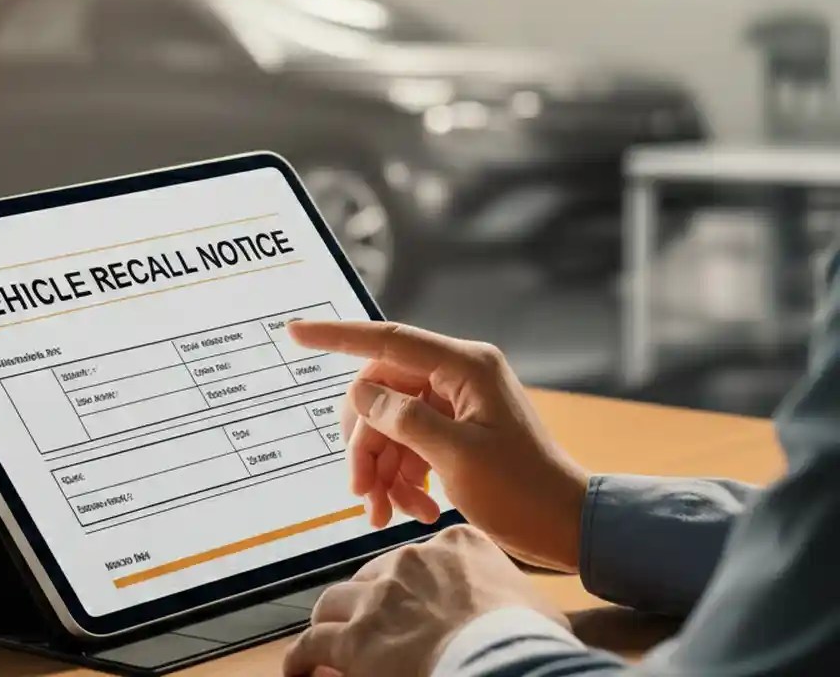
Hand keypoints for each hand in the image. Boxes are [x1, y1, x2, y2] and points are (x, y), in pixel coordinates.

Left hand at [283, 524, 567, 676]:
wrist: (506, 659)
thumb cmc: (530, 639)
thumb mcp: (531, 601)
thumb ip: (509, 592)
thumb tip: (521, 610)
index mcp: (455, 545)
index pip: (419, 559)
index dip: (408, 587)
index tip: (410, 606)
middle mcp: (410, 561)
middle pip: (371, 578)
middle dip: (366, 603)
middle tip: (366, 629)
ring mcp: (379, 597)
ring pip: (334, 604)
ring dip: (329, 625)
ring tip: (324, 648)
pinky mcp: (355, 638)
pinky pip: (313, 643)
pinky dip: (302, 658)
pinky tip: (300, 671)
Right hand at [287, 320, 588, 571]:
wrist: (564, 527)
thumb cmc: (523, 490)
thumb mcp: (457, 456)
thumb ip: (403, 420)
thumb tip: (361, 394)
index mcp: (465, 367)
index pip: (388, 342)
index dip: (336, 337)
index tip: (294, 333)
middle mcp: (457, 378)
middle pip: (380, 395)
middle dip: (364, 444)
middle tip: (361, 491)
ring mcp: (454, 406)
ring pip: (388, 426)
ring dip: (381, 471)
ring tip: (386, 514)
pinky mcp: (453, 433)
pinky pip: (406, 446)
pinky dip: (401, 479)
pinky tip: (413, 510)